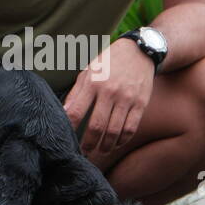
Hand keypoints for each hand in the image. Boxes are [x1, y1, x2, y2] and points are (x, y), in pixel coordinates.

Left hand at [63, 37, 154, 157]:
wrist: (139, 52)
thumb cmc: (109, 63)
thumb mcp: (88, 72)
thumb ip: (76, 93)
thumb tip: (64, 113)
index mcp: (93, 83)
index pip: (77, 112)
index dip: (70, 129)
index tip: (66, 139)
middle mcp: (110, 91)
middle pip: (97, 126)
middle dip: (88, 144)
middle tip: (84, 153)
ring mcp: (127, 98)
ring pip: (114, 131)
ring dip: (105, 146)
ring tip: (99, 151)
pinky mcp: (141, 104)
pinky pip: (131, 128)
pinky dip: (122, 140)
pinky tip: (116, 144)